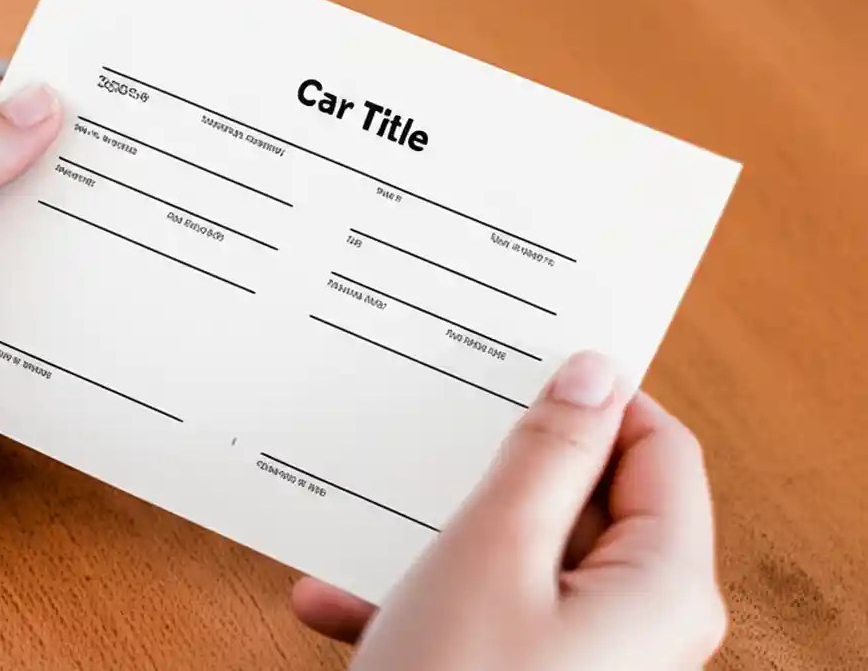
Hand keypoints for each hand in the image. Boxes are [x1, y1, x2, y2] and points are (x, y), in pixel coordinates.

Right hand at [292, 353, 726, 669]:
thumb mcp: (493, 551)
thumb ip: (549, 454)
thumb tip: (594, 373)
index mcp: (664, 585)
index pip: (659, 447)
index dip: (598, 397)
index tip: (529, 366)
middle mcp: (643, 624)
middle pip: (591, 504)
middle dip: (507, 473)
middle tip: (441, 434)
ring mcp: (590, 658)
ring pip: (528, 559)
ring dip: (447, 539)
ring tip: (381, 520)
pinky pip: (492, 615)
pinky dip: (428, 598)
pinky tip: (342, 597)